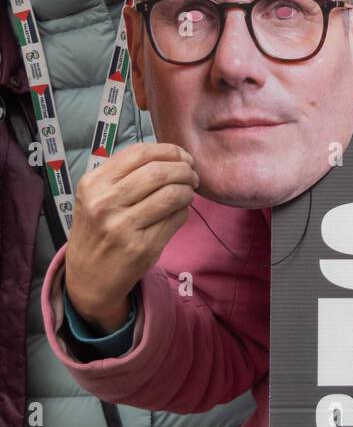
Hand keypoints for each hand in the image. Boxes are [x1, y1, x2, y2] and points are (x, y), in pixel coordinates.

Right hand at [64, 143, 198, 332]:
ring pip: (171, 194)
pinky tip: (179, 211)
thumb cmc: (97, 229)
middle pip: (159, 172)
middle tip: (191, 175)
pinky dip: (184, 210)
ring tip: (188, 191)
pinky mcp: (142, 247)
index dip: (168, 151)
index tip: (181, 157)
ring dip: (188, 189)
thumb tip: (172, 156)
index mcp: (93, 184)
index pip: (139, 153)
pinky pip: (176, 218)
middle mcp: (104, 203)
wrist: (88, 276)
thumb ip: (125, 174)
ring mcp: (123, 227)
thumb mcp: (95, 196)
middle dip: (184, 169)